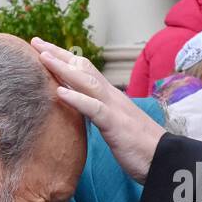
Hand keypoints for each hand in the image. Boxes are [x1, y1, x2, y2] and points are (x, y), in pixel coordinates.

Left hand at [32, 37, 165, 182]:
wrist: (166, 160)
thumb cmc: (141, 147)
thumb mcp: (116, 127)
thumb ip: (100, 115)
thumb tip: (83, 110)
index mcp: (111, 98)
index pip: (85, 71)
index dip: (64, 59)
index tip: (44, 49)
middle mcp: (112, 97)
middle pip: (83, 68)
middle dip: (58, 54)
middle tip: (35, 42)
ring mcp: (115, 109)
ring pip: (87, 82)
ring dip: (63, 69)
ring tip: (42, 58)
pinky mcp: (116, 125)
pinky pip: (94, 109)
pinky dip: (77, 99)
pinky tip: (59, 92)